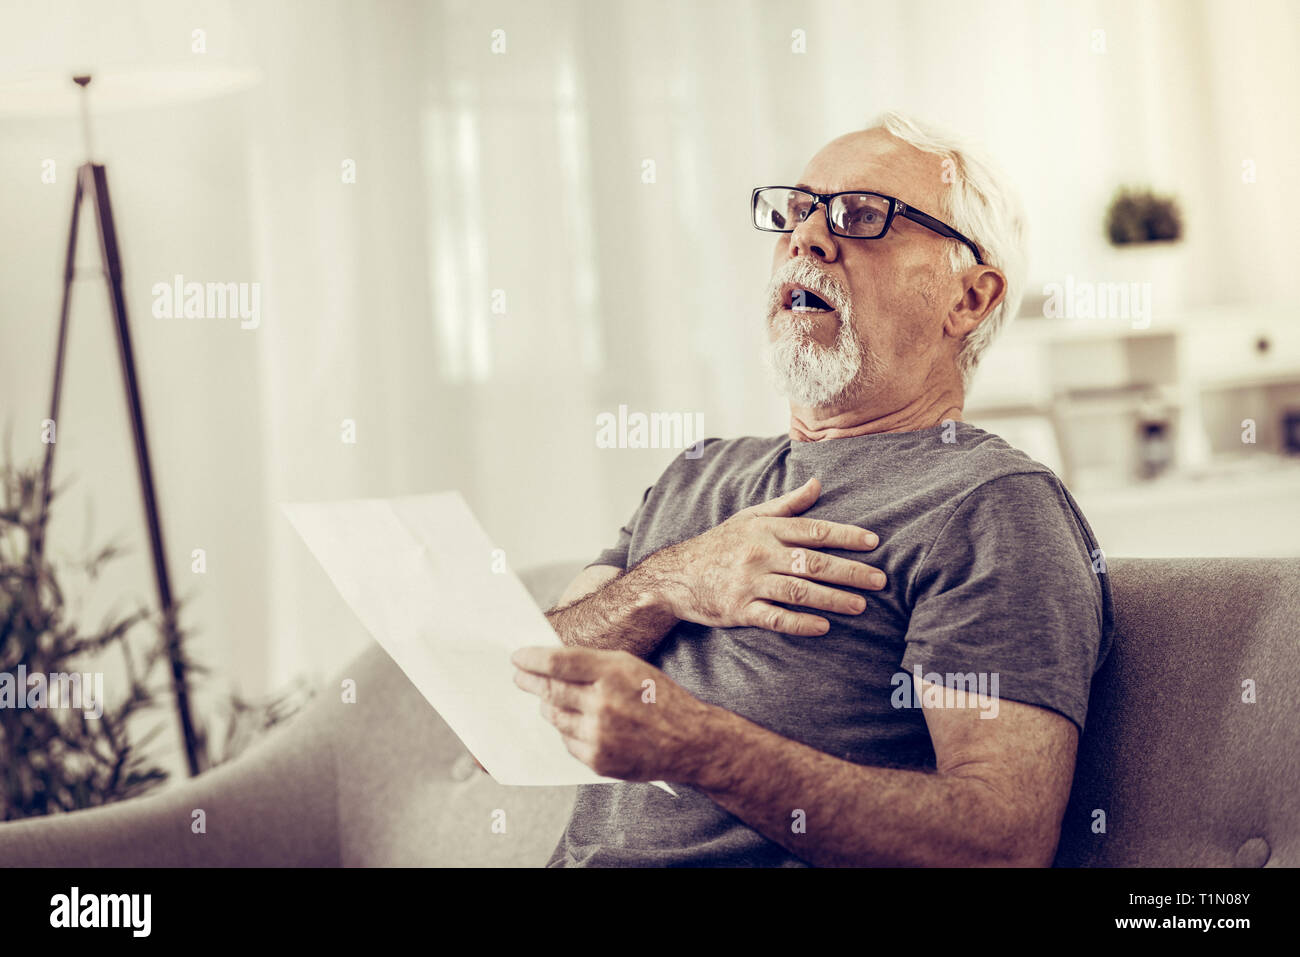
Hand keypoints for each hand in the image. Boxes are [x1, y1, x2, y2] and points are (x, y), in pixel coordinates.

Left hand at [511, 645, 714, 782]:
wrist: (689, 741)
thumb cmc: (659, 698)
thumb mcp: (631, 667)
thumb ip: (593, 665)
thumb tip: (553, 663)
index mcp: (612, 672)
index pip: (557, 663)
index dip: (532, 659)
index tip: (518, 658)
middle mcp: (603, 703)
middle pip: (550, 690)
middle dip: (529, 682)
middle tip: (520, 677)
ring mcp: (599, 734)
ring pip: (554, 717)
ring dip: (547, 707)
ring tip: (548, 701)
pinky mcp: (597, 760)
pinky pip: (567, 741)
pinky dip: (567, 730)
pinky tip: (576, 723)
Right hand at [645, 477, 884, 635]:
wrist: (676, 576)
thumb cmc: (720, 545)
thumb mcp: (750, 517)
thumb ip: (788, 504)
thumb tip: (818, 482)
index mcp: (766, 529)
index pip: (814, 530)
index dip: (846, 535)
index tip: (874, 542)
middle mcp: (760, 554)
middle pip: (813, 562)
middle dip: (850, 571)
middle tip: (880, 580)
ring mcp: (749, 583)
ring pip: (799, 591)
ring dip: (833, 599)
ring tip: (861, 605)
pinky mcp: (739, 610)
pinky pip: (774, 618)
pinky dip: (799, 623)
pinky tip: (823, 627)